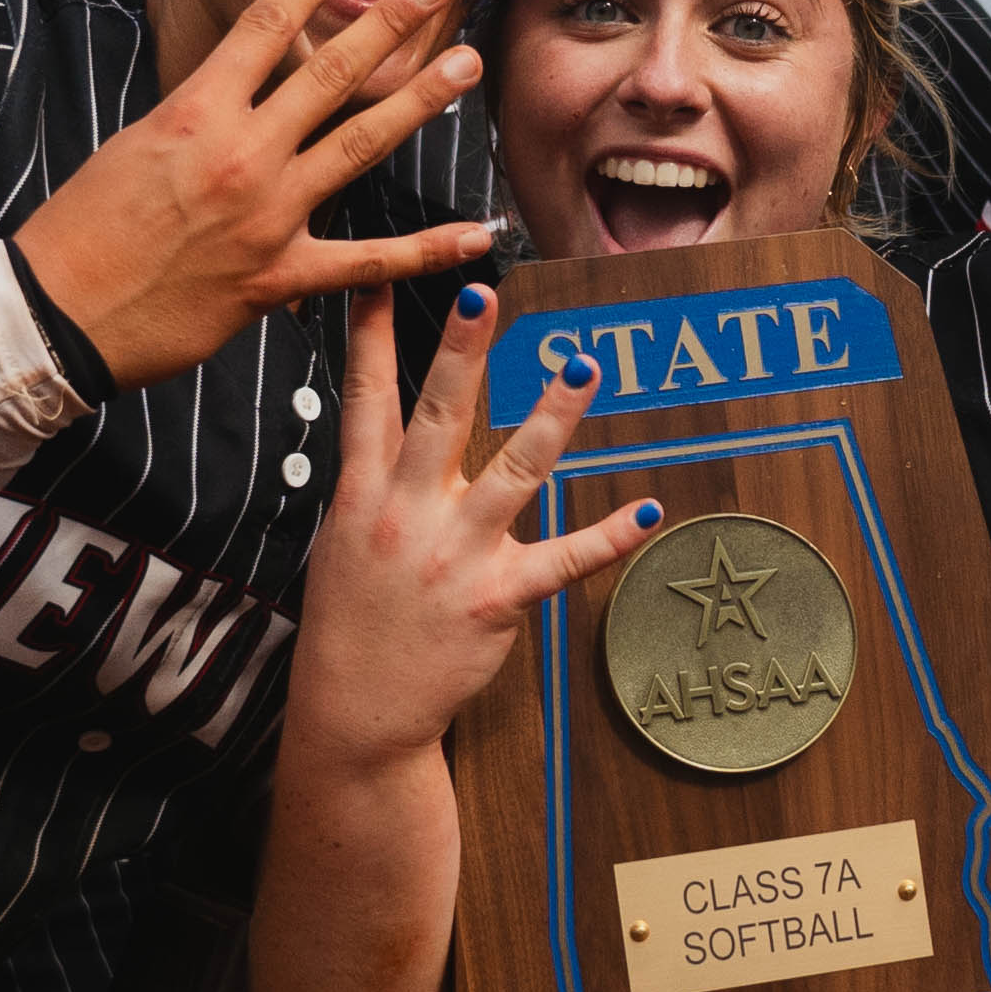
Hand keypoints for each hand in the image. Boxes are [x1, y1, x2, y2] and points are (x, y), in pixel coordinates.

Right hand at [14, 0, 492, 391]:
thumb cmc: (79, 230)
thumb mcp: (132, 146)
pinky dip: (427, 251)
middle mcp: (241, 154)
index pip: (262, 27)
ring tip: (465, 64)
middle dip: (387, 23)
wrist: (58, 316)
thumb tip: (232, 104)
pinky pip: (368, 262)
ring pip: (361, 145)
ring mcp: (268, 215)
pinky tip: (477, 234)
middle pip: (329, 73)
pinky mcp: (280, 277)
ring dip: (420, 100)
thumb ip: (194, 121)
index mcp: (194, 112)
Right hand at [285, 283, 660, 775]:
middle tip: (480, 295)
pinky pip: (562, 562)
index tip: (379, 280)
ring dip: (552, 416)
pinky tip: (645, 511)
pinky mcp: (496, 597)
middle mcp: (409, 513)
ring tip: (581, 367)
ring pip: (513, 471)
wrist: (356, 711)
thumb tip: (392, 427)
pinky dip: (607, 537)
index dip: (369, 336)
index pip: (366, 400)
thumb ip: (377, 482)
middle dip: (459, 352)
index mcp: (364, 493)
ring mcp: (455, 553)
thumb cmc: (352, 621)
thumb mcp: (345, 540)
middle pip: (437, 416)